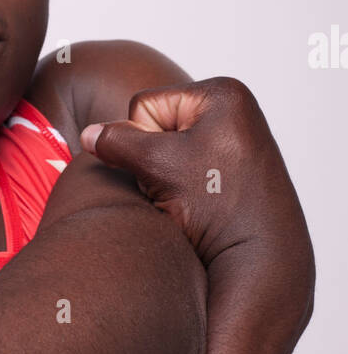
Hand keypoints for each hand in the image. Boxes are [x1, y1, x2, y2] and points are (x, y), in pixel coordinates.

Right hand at [80, 76, 313, 297]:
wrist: (263, 259)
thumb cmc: (219, 207)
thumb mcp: (158, 166)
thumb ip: (117, 143)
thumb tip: (89, 135)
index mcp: (223, 94)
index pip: (145, 105)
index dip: (140, 142)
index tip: (168, 171)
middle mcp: (236, 110)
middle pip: (159, 127)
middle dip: (155, 161)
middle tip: (180, 189)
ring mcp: (239, 140)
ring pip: (170, 152)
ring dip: (167, 177)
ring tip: (192, 201)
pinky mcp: (239, 169)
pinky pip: (189, 169)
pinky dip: (184, 188)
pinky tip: (201, 208)